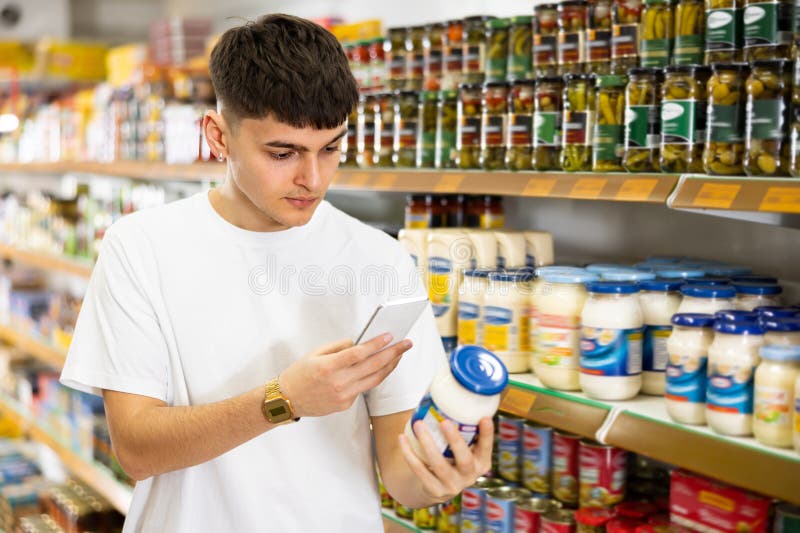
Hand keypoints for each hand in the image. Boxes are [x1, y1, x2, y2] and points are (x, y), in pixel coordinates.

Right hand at [279, 335, 412, 417]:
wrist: (287, 400)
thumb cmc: (299, 374)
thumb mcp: (315, 353)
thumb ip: (338, 347)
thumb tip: (359, 343)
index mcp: (329, 367)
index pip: (359, 354)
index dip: (376, 344)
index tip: (390, 336)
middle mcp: (339, 382)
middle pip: (373, 366)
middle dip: (393, 353)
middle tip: (406, 344)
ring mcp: (343, 396)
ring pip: (374, 380)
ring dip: (390, 366)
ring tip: (399, 356)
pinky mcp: (345, 404)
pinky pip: (363, 388)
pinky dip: (372, 377)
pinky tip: (378, 368)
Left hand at [397, 417, 493, 502]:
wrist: (438, 486)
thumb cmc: (451, 456)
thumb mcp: (462, 447)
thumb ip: (461, 428)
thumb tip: (448, 390)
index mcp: (481, 462)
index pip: (486, 448)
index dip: (487, 434)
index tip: (484, 418)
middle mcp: (470, 475)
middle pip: (464, 459)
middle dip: (455, 440)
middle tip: (445, 422)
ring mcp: (453, 485)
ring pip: (439, 465)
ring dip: (427, 443)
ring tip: (418, 425)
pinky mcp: (435, 490)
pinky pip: (420, 471)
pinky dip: (409, 454)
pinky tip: (402, 439)